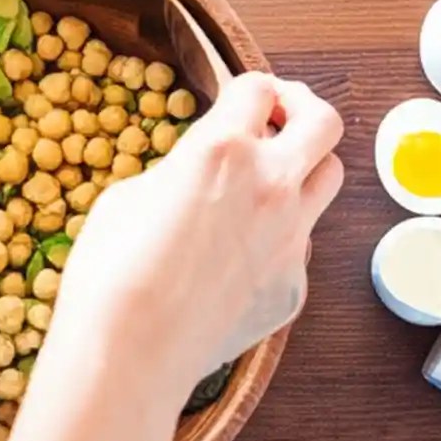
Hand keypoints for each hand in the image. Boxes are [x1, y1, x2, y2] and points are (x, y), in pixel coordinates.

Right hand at [52, 71, 343, 392]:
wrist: (132, 352)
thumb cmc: (112, 272)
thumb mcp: (129, 195)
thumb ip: (179, 170)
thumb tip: (196, 173)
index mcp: (223, 149)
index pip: (260, 87)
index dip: (250, 89)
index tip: (243, 102)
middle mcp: (271, 185)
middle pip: (324, 122)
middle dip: (303, 109)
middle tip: (279, 119)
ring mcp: (291, 237)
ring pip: (328, 180)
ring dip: (304, 169)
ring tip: (268, 183)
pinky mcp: (294, 284)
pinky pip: (300, 245)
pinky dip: (280, 238)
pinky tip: (240, 258)